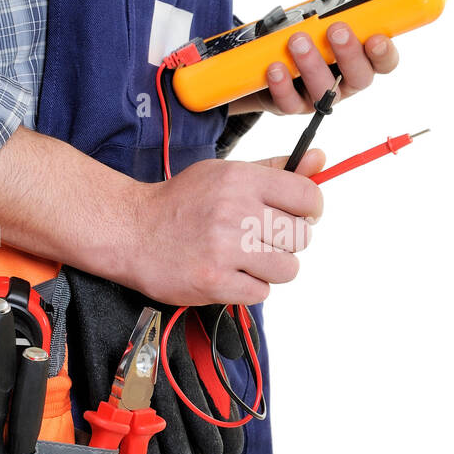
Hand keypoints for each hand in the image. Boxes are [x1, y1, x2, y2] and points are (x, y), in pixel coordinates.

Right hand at [124, 149, 326, 305]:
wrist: (131, 231)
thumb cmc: (183, 203)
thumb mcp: (227, 174)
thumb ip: (276, 169)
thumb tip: (321, 160)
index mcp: (241, 180)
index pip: (308, 197)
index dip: (310, 211)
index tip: (297, 217)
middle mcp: (235, 211)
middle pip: (302, 237)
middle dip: (287, 242)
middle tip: (260, 239)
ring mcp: (225, 249)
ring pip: (288, 268)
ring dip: (270, 268)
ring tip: (244, 259)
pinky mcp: (215, 282)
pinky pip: (262, 293)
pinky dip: (249, 288)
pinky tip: (228, 273)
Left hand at [229, 22, 399, 115]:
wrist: (265, 64)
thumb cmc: (303, 37)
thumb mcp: (320, 19)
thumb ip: (334, 11)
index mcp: (360, 60)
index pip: (384, 61)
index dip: (385, 52)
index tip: (377, 38)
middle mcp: (345, 82)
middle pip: (359, 77)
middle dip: (349, 53)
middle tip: (337, 30)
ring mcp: (320, 97)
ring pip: (323, 89)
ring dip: (311, 63)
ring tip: (297, 41)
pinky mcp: (293, 106)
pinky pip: (290, 102)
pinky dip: (282, 85)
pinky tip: (275, 68)